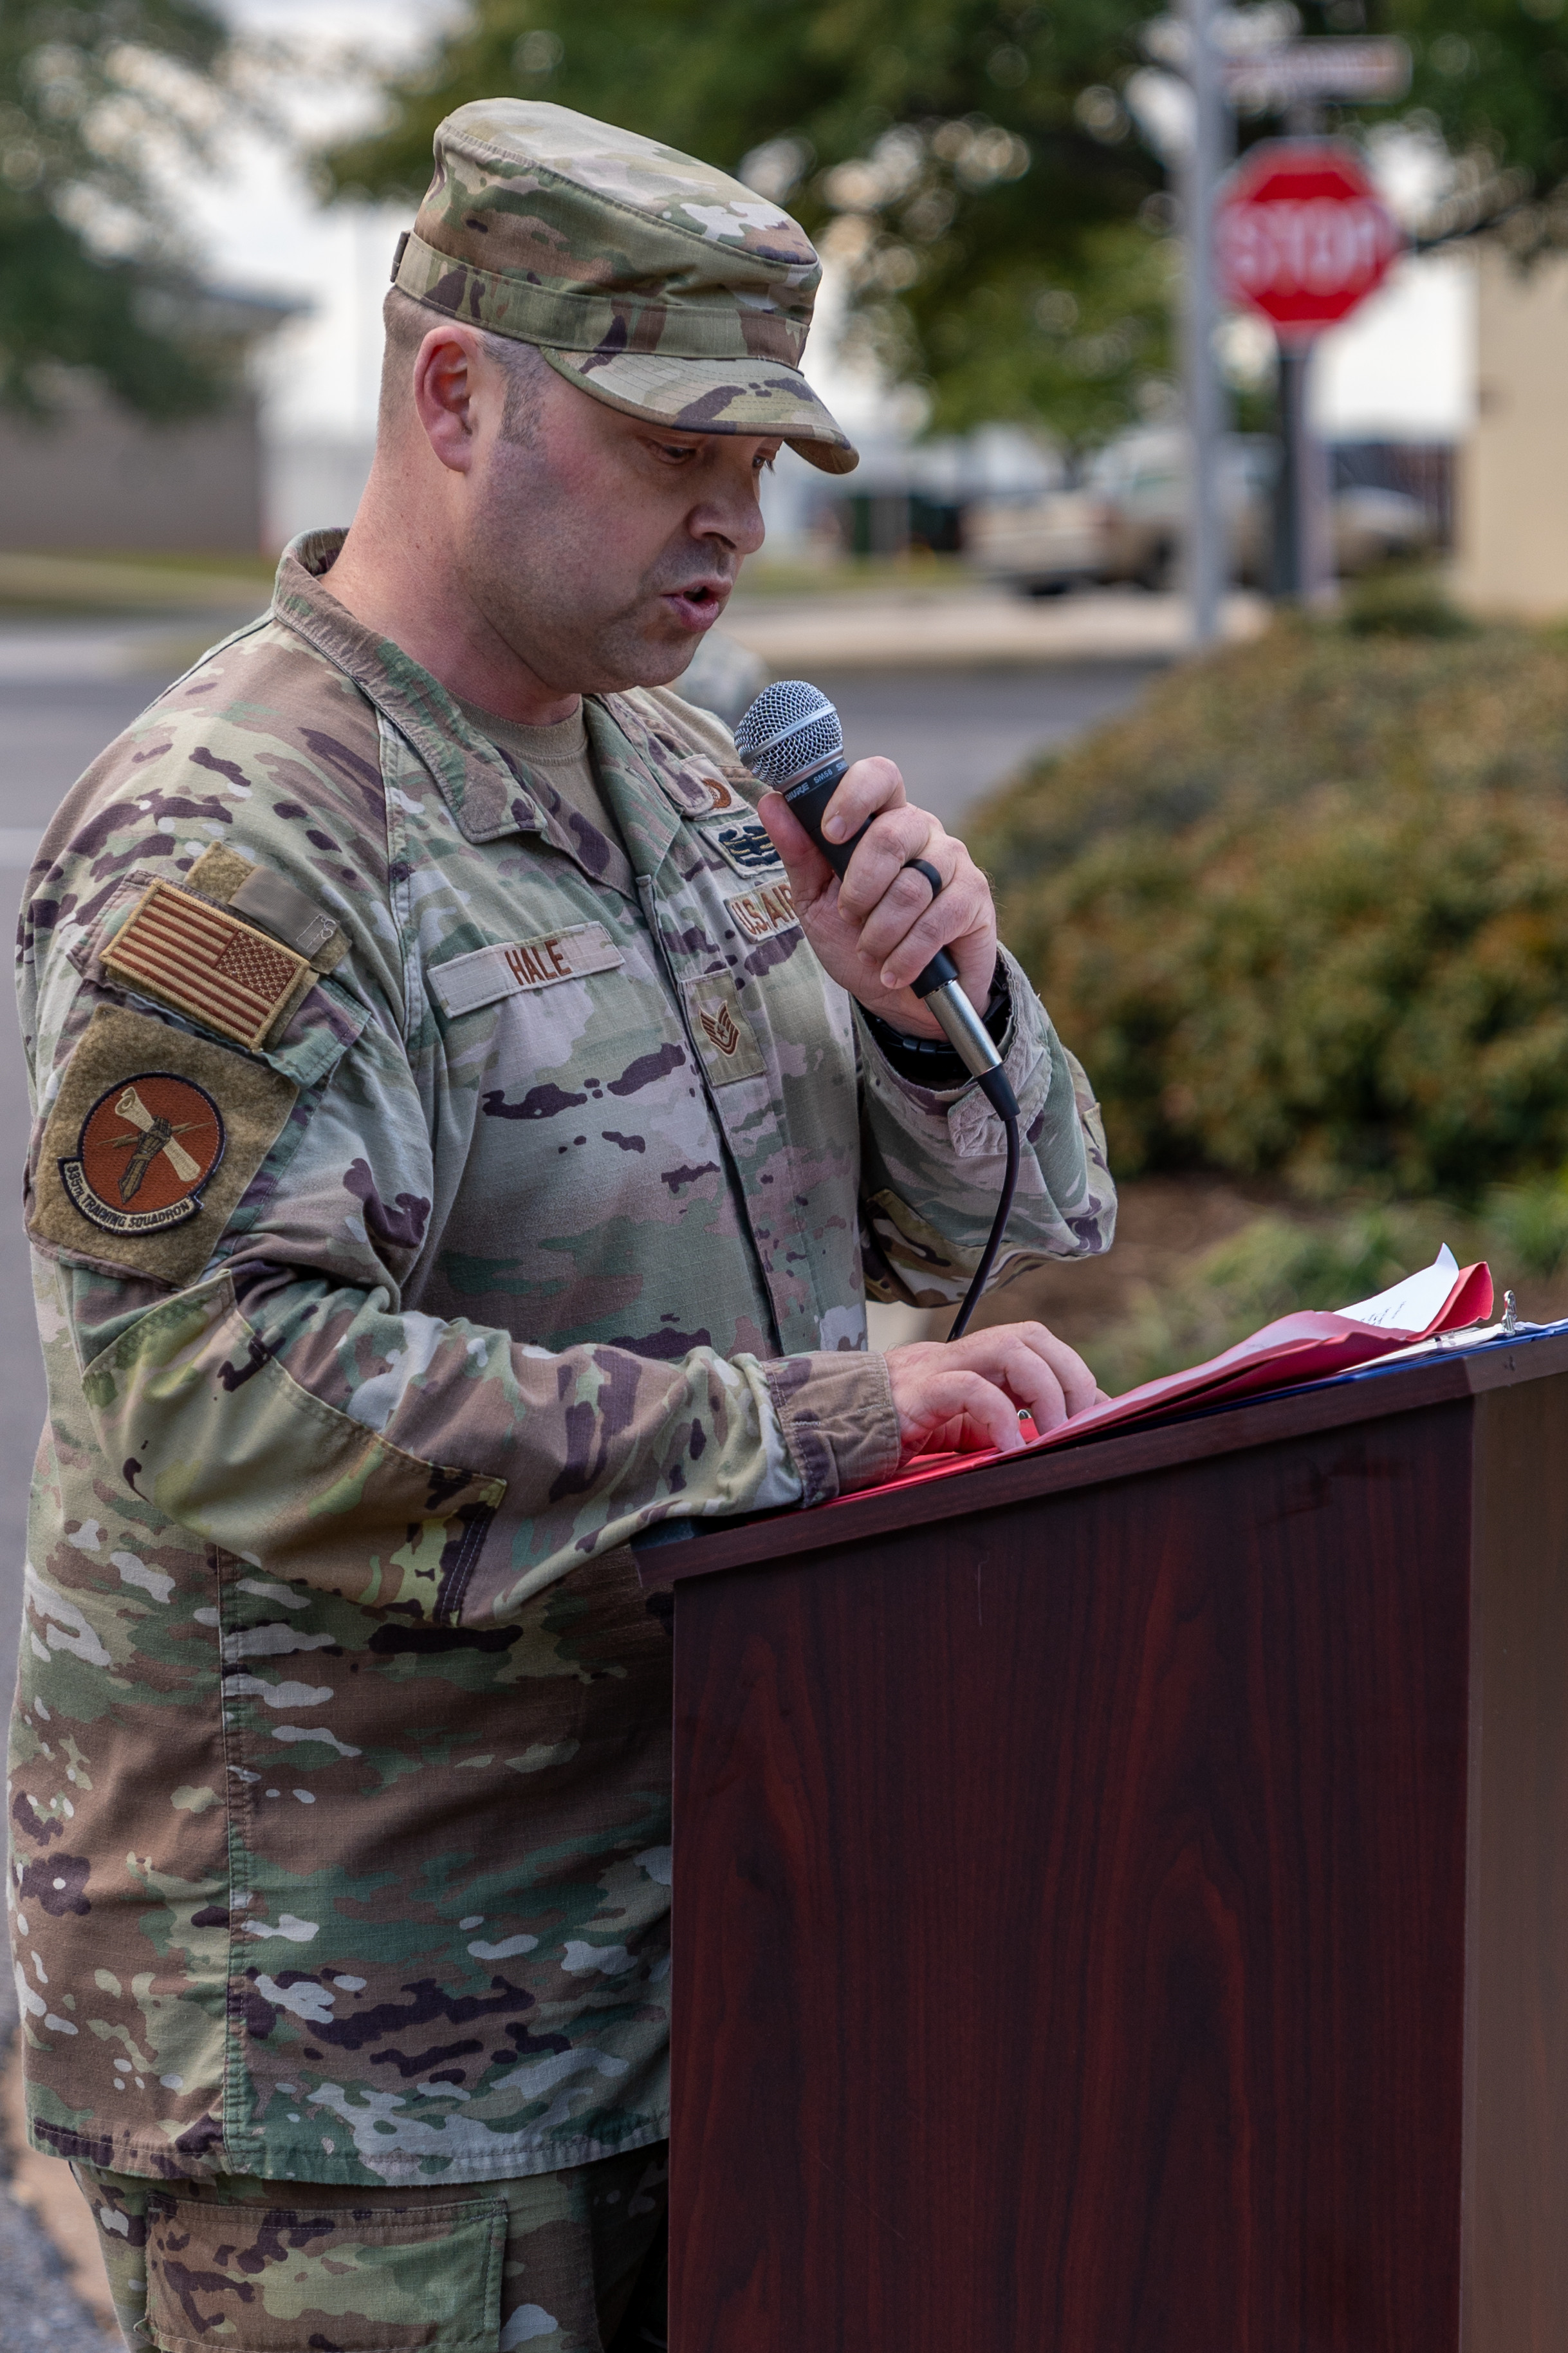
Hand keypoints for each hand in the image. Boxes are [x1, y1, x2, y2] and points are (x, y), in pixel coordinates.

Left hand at [755, 757, 997, 1036]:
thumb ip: (799, 854)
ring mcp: (953, 860)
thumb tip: (772, 804)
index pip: (879, 776)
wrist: (899, 997)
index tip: (831, 833)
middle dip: (861, 886)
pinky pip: (939, 919)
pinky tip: (895, 971)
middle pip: (893, 834)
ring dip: (881, 930)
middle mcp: (921, 830)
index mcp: (881, 819)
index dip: (854, 797)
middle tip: (850, 916)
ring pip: (914, 885)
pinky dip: (908, 954)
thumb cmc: (855, 938)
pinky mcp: (975, 897)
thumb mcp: (816, 900)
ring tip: (872, 951)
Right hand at [885, 1322, 1106, 1458]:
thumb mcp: (961, 1433)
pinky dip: (1000, 1416)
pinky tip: (1010, 1449)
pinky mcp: (916, 1393)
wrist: (828, 1435)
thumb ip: (1001, 1428)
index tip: (1099, 1414)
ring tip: (1051, 1436)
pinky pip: (969, 1388)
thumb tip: (1055, 1437)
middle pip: (1032, 1336)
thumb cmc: (896, 1436)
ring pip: (1009, 1348)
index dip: (1076, 1375)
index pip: (1038, 1346)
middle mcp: (959, 1356)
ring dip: (1045, 1391)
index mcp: (973, 1362)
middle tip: (1079, 1425)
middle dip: (1070, 1376)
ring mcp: (936, 1368)